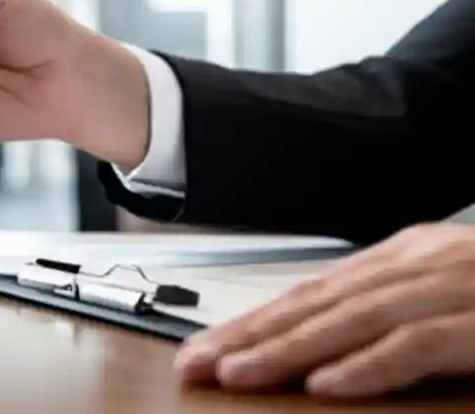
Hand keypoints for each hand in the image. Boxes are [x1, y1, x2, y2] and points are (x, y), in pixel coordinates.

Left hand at [176, 222, 474, 397]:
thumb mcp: (451, 295)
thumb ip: (392, 315)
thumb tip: (330, 349)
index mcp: (403, 258)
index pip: (311, 291)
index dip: (253, 321)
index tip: (204, 347)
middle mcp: (416, 265)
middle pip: (315, 302)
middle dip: (248, 334)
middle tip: (193, 363)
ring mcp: (447, 290)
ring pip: (350, 319)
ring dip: (286, 348)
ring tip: (234, 374)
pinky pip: (416, 343)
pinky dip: (366, 365)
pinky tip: (323, 385)